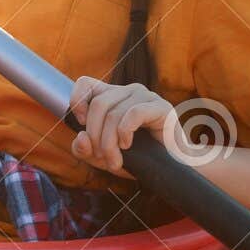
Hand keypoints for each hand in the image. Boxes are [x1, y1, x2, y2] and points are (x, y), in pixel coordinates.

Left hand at [67, 75, 189, 177]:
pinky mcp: (160, 107)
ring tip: (115, 162)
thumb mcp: (102, 156)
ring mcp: (145, 96)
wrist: (172, 166)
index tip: (81, 124)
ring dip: (109, 143)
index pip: (85, 83)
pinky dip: (125, 132)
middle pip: (98, 104)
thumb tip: (80, 138)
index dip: (77, 101)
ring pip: (113, 113)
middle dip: (94, 135)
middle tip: (101, 157)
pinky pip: (133, 114)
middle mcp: (127, 91)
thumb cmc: (137, 157)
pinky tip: (127, 145)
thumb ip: (84, 149)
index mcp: (112, 96)